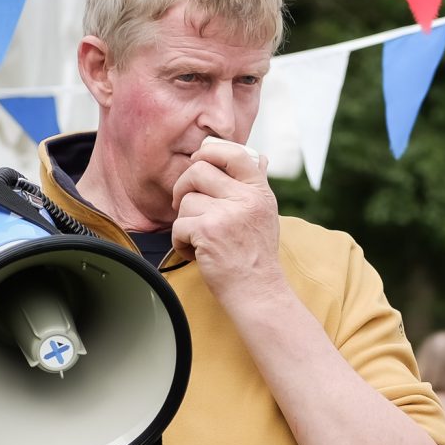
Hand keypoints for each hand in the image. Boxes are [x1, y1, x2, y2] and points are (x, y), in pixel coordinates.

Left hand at [171, 137, 282, 304]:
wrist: (258, 292)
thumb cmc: (257, 256)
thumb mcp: (267, 214)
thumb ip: (257, 186)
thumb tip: (261, 158)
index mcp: (259, 192)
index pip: (234, 153)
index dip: (209, 152)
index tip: (199, 162)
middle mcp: (246, 199)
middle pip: (199, 170)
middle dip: (183, 186)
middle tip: (184, 202)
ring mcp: (226, 214)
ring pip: (185, 201)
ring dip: (184, 221)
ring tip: (199, 239)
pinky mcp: (207, 232)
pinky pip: (178, 225)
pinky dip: (180, 243)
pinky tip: (196, 253)